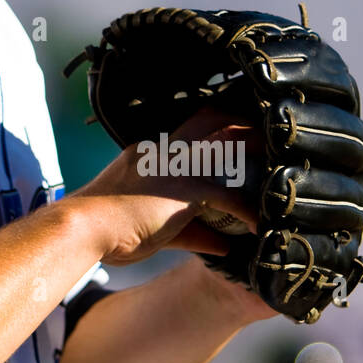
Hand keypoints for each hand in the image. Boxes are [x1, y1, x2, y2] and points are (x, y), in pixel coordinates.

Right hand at [71, 109, 258, 266]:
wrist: (82, 228)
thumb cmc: (106, 231)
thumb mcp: (154, 228)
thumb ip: (193, 231)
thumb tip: (223, 243)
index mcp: (149, 154)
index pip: (189, 130)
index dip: (216, 130)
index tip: (238, 135)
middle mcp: (164, 151)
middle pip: (211, 119)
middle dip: (241, 123)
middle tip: (266, 135)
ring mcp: (176, 166)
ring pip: (228, 143)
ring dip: (256, 151)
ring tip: (280, 167)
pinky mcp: (185, 189)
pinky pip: (229, 195)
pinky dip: (249, 210)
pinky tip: (261, 226)